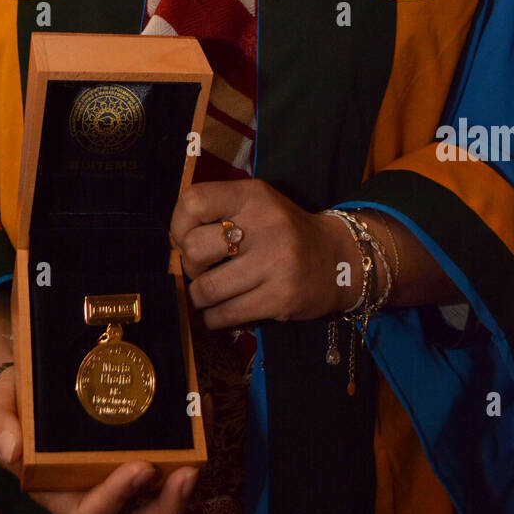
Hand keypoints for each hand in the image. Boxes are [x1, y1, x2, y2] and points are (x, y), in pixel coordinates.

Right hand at [0, 366, 198, 513]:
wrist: (27, 383)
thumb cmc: (10, 406)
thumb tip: (12, 451)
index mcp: (61, 497)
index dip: (117, 499)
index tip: (140, 468)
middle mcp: (98, 496)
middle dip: (165, 509)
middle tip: (188, 475)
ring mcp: (123, 477)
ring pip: (160, 502)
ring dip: (184, 485)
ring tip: (202, 452)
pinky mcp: (143, 453)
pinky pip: (173, 462)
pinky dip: (192, 441)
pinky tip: (201, 407)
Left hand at [170, 179, 351, 327]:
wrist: (340, 259)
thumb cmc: (285, 232)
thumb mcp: (258, 206)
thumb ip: (219, 214)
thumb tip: (173, 246)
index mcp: (253, 195)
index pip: (194, 201)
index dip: (178, 224)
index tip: (184, 239)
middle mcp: (265, 224)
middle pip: (194, 249)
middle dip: (189, 266)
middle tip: (201, 270)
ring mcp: (275, 262)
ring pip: (207, 288)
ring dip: (198, 297)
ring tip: (207, 295)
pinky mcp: (281, 297)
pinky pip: (226, 315)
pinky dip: (213, 318)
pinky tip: (219, 313)